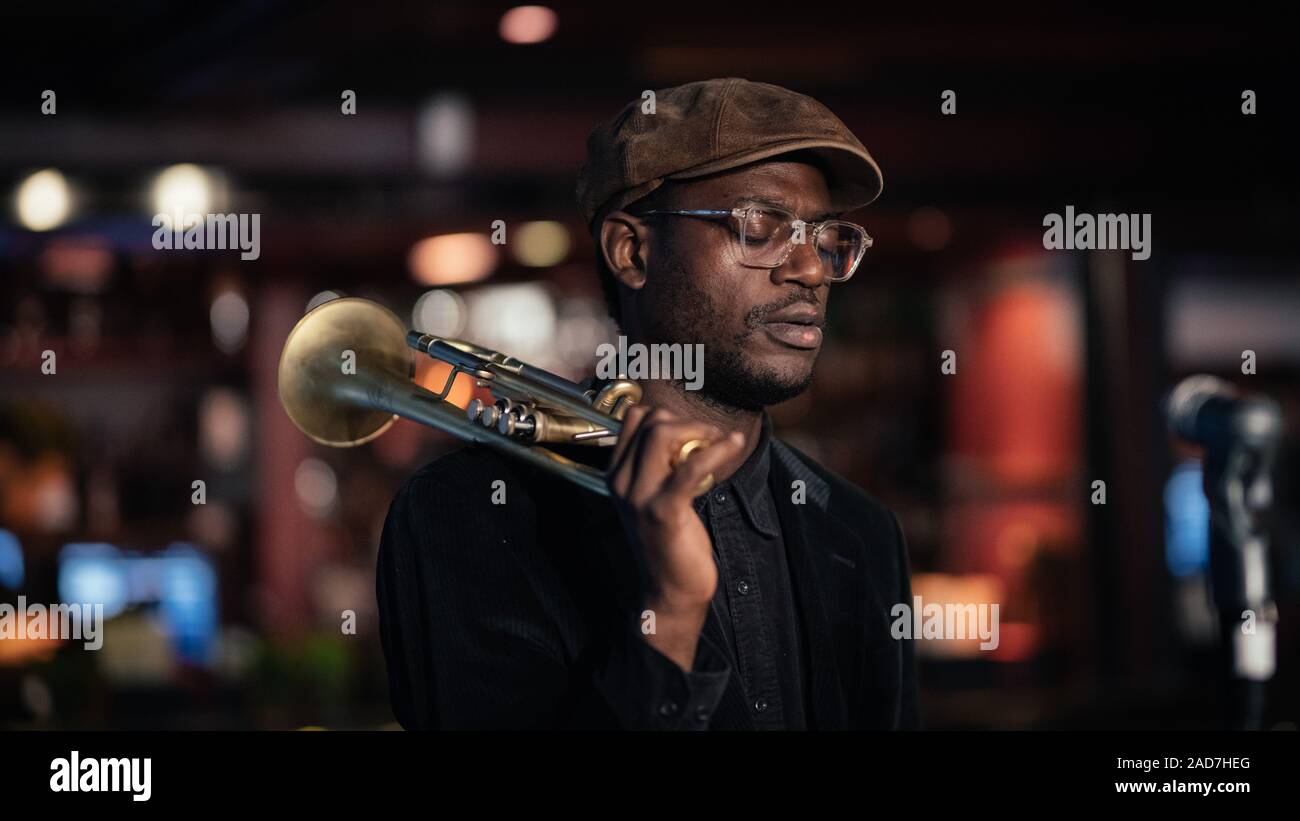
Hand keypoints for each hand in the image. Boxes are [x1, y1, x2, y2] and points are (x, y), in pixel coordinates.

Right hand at [606, 405, 746, 668]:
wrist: (670, 591)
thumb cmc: (670, 544)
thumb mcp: (655, 498)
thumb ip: (659, 467)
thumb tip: (685, 433)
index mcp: (616, 475)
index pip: (633, 418)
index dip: (667, 415)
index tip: (693, 432)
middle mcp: (621, 482)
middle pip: (650, 421)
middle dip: (687, 421)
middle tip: (712, 438)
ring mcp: (639, 496)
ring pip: (663, 434)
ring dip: (700, 431)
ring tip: (722, 443)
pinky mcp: (664, 510)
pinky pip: (690, 465)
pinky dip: (717, 449)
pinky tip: (734, 444)